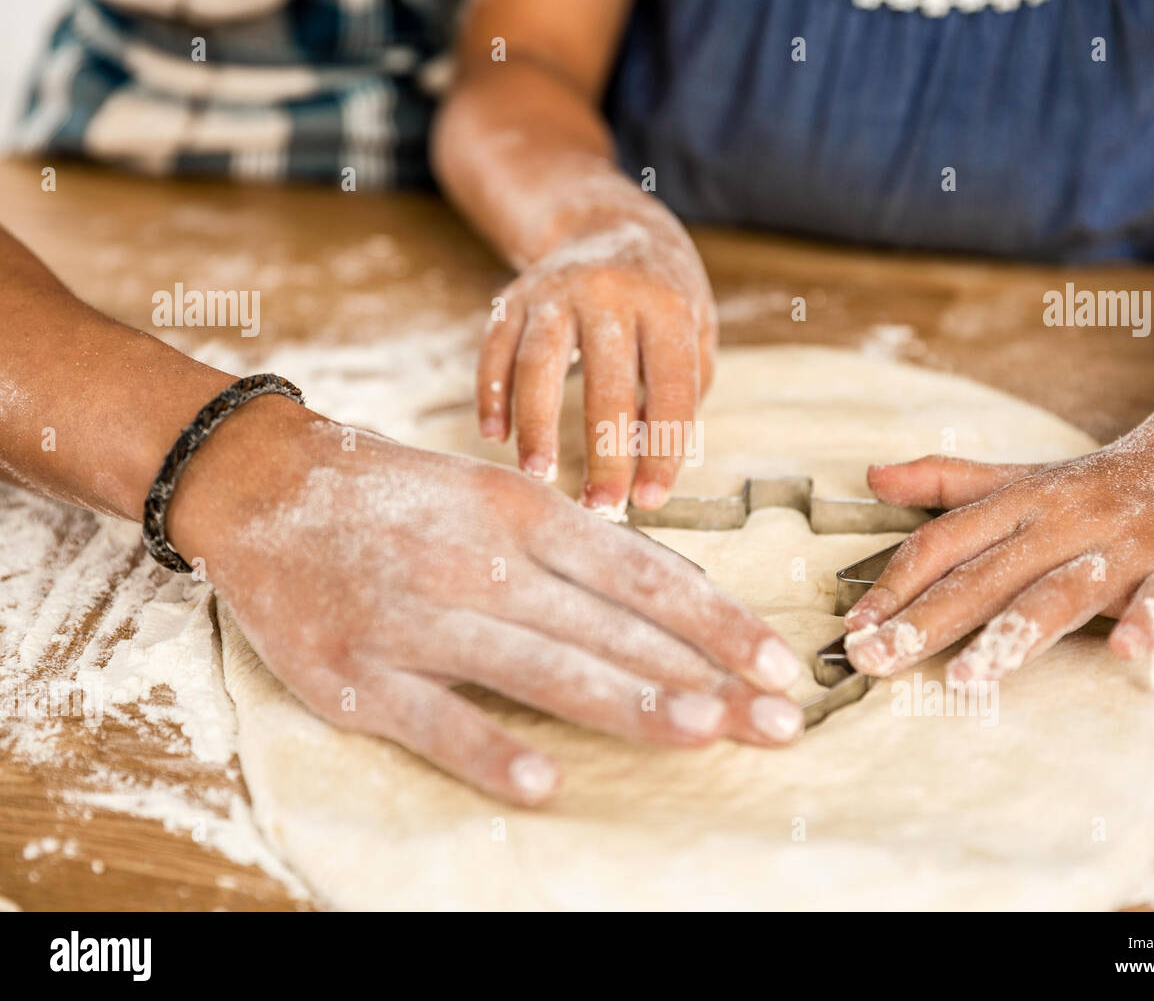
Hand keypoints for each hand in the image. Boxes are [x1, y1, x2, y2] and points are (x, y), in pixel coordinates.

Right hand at [173, 406, 802, 805]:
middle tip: (779, 720)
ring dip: (627, 701)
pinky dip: (488, 748)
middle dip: (704, 675)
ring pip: (541, 667)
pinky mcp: (360, 675)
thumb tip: (680, 591)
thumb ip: (580, 547)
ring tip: (702, 731)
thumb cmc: (403, 497)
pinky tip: (544, 781)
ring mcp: (420, 620)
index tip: (779, 663)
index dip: (718, 620)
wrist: (265, 483)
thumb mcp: (498, 495)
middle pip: (612, 628)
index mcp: (524, 515)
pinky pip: (434, 719)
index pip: (643, 575)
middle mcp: (483, 563)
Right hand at [477, 209, 715, 516]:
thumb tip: (648, 457)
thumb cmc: (662, 297)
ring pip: (539, 364)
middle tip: (599, 505)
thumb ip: (682, 391)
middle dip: (604, 453)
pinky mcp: (513, 297)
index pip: (671, 389)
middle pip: (606, 383)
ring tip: (540, 474)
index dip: (662, 449)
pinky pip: (496, 350)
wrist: (609, 223)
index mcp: (666, 306)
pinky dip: (492, 394)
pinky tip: (496, 436)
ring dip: (537, 424)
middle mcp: (610, 294)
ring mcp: (555, 292)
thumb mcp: (694, 331)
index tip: (651, 500)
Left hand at [843, 409, 1153, 687]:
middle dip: (925, 622)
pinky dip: (1145, 624)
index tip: (853, 628)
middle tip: (875, 662)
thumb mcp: (1021, 478)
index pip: (943, 544)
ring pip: (1059, 593)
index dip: (894, 585)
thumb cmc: (1099, 485)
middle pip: (984, 576)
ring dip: (1012, 635)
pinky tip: (1124, 651)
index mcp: (1019, 502)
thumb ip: (947, 483)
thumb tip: (873, 476)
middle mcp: (1061, 522)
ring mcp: (1122, 547)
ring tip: (966, 677)